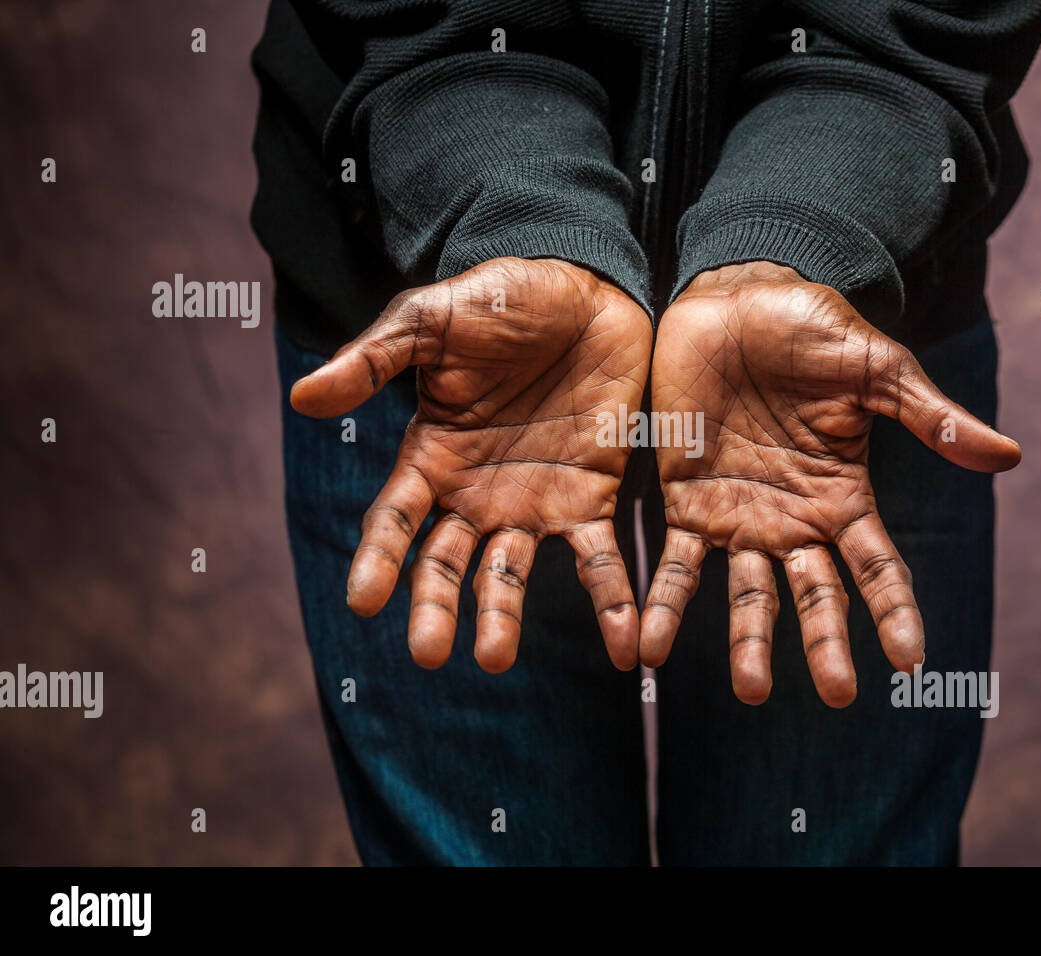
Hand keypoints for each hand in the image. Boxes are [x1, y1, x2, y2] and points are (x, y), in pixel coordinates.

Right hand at [290, 257, 650, 672]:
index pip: (396, 521)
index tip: (364, 601)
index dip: (379, 559)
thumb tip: (302, 398)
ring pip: (511, 574)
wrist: (586, 287)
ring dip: (503, 616)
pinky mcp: (591, 500)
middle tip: (430, 652)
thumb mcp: (432, 321)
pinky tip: (624, 647)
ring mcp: (534, 502)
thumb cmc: (502, 299)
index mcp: (432, 457)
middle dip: (436, 607)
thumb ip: (375, 360)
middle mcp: (476, 493)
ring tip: (495, 657)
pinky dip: (612, 603)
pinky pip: (599, 562)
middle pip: (446, 563)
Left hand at [641, 262, 1020, 706]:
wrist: (735, 295)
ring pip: (748, 595)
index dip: (894, 612)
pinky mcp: (686, 501)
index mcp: (844, 495)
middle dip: (826, 643)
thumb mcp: (876, 369)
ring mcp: (739, 516)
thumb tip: (1010, 457)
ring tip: (752, 690)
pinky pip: (676, 566)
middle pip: (816, 595)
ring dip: (748, 643)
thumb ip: (929, 417)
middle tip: (837, 695)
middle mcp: (795, 519)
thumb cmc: (812, 327)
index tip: (911, 661)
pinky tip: (652, 650)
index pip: (878, 568)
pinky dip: (664, 608)